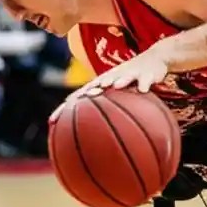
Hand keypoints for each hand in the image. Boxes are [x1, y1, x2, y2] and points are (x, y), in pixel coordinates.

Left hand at [51, 52, 168, 121]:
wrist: (155, 60)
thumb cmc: (133, 83)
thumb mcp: (121, 98)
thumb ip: (109, 117)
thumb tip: (103, 146)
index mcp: (100, 86)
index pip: (77, 97)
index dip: (64, 109)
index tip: (51, 122)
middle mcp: (109, 79)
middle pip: (93, 86)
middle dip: (83, 95)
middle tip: (73, 105)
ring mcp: (127, 74)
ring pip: (117, 78)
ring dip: (113, 82)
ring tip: (109, 87)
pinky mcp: (145, 73)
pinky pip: (144, 79)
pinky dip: (143, 83)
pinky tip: (144, 90)